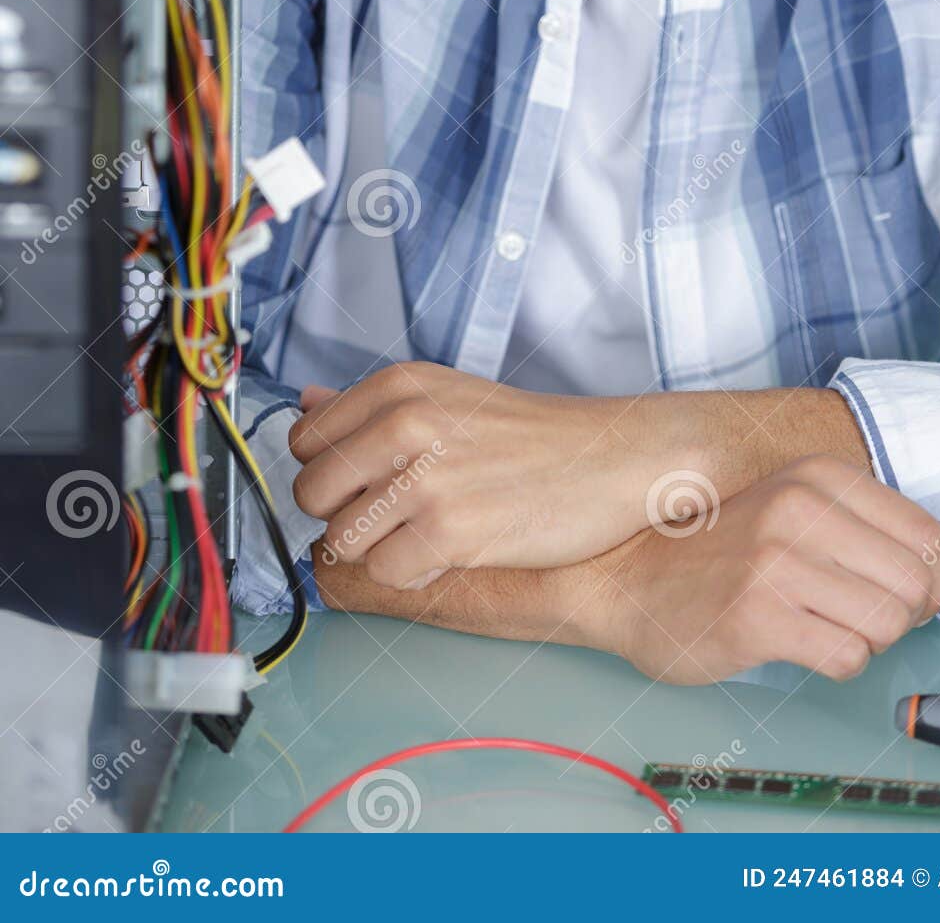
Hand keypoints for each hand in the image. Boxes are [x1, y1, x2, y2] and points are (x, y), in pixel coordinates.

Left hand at [289, 360, 718, 586]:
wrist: (613, 460)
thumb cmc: (535, 435)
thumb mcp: (449, 397)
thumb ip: (373, 406)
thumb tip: (306, 404)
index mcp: (399, 386)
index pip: (305, 440)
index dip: (328, 471)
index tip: (362, 482)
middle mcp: (404, 424)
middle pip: (311, 494)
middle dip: (344, 515)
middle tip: (395, 517)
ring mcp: (425, 480)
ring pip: (341, 541)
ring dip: (376, 549)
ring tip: (426, 534)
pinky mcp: (449, 533)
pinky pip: (383, 573)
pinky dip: (410, 574)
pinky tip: (448, 554)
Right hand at [587, 456, 939, 685]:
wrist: (624, 578)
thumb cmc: (719, 551)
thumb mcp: (808, 521)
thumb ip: (900, 539)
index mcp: (817, 475)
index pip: (929, 536)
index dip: (928, 579)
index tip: (890, 586)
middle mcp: (800, 508)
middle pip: (916, 585)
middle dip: (899, 614)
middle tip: (847, 609)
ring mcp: (776, 562)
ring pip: (887, 625)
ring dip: (865, 640)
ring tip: (819, 623)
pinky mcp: (757, 616)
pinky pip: (847, 658)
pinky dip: (835, 662)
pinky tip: (795, 641)